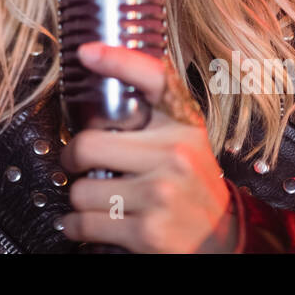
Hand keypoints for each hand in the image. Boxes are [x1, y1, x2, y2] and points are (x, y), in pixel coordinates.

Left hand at [56, 41, 238, 252]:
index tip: (86, 52)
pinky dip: (75, 226)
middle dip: (71, 159)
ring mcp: (162, 194)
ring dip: (79, 199)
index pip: (153, 79)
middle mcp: (176, 156)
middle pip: (88, 144)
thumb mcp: (186, 140)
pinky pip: (85, 223)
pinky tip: (83, 222)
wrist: (223, 242)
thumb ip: (155, 114)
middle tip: (75, 162)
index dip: (116, 60)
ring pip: (82, 190)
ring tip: (95, 198)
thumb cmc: (193, 186)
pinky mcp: (149, 232)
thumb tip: (103, 77)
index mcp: (184, 126)